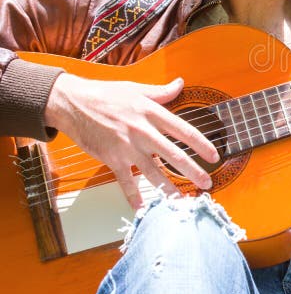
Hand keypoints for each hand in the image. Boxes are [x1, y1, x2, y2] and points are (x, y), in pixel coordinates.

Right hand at [44, 74, 218, 208]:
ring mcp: (127, 147)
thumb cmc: (106, 94)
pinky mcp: (111, 158)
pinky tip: (143, 209)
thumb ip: (161, 92)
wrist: (72, 103)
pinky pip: (126, 181)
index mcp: (153, 113)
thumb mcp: (137, 89)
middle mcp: (143, 131)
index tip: (215, 157)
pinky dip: (135, 196)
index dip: (202, 145)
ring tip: (182, 202)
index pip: (184, 131)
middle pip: (173, 154)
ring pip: (153, 172)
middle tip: (207, 184)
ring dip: (169, 189)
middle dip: (193, 171)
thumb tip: (180, 83)